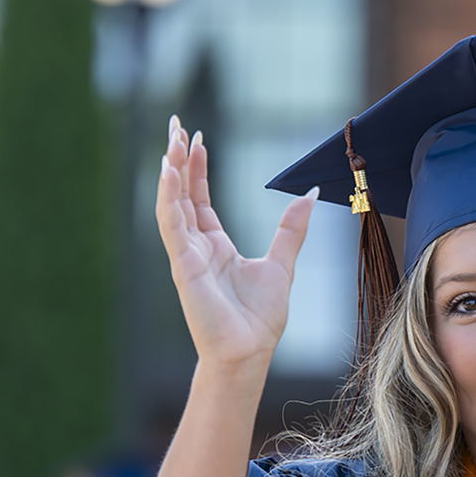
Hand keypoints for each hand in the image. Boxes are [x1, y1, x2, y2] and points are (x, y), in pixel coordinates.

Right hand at [157, 116, 317, 367]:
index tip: (197, 139)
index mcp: (215, 246)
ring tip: (173, 139)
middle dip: (178, 159)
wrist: (249, 352)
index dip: (197, 169)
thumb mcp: (281, 264)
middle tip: (176, 124)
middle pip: (181, 193)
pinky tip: (168, 170)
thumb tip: (308, 195)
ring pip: (172, 202)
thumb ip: (291, 229)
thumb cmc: (259, 318)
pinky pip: (171, 224)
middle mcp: (195, 247)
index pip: (199, 198)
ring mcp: (186, 255)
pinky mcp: (183, 265)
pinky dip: (168, 196)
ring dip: (171, 170)